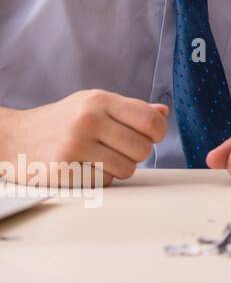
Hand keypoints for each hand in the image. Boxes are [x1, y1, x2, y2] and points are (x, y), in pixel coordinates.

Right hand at [0, 90, 167, 185]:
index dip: (157, 133)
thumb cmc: (59, 121)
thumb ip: (129, 109)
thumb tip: (163, 113)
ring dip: (118, 167)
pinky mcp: (64, 170)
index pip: (150, 120)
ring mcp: (75, 146)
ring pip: (126, 169)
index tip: (149, 136)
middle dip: (135, 153)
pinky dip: (99, 178)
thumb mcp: (92, 104)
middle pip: (142, 149)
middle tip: (118, 149)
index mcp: (99, 100)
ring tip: (99, 158)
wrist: (12, 138)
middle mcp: (88, 120)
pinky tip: (84, 167)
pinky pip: (104, 182)